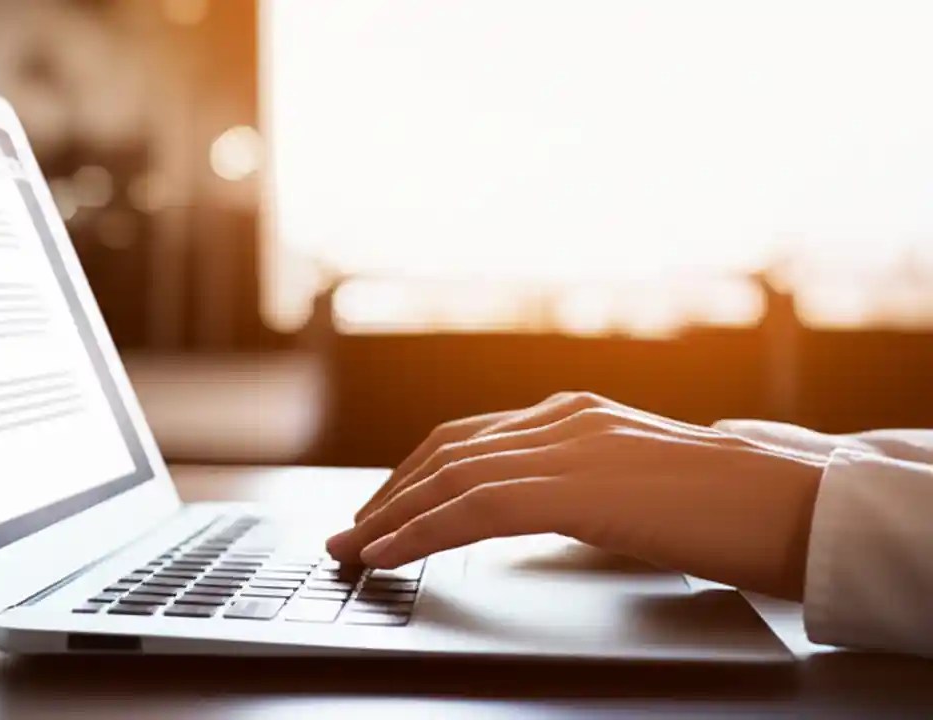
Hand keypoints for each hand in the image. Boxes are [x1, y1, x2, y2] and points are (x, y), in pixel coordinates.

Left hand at [326, 392, 828, 599]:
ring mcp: (570, 443)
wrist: (791, 503)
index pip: (469, 439)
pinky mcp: (578, 482)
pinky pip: (476, 506)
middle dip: (390, 494)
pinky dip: (423, 530)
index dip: (414, 476)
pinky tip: (390, 553)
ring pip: (452, 475)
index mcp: (574, 415)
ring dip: (392, 515)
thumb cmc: (722, 505)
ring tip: (353, 551)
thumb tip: (526, 514)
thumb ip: (576, 488)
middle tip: (348, 534)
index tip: (379, 511)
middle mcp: (563, 418)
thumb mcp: (630, 488)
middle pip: (447, 450)